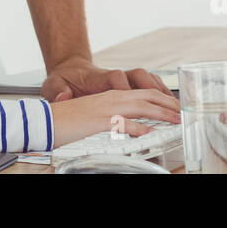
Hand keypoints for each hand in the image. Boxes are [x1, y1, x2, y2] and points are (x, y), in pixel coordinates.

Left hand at [41, 57, 171, 101]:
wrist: (68, 70)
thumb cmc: (63, 79)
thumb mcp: (53, 85)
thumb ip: (57, 90)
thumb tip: (63, 95)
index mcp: (98, 77)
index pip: (116, 77)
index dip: (124, 86)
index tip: (130, 96)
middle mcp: (115, 76)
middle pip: (139, 76)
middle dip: (154, 90)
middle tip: (167, 105)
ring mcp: (123, 79)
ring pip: (148, 79)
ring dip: (161, 90)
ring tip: (174, 105)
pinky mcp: (128, 84)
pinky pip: (149, 84)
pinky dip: (161, 91)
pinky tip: (170, 103)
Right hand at [49, 88, 181, 147]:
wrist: (43, 118)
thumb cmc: (66, 119)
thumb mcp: (94, 113)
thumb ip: (113, 116)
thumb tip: (133, 125)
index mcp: (111, 96)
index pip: (143, 93)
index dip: (161, 99)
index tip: (174, 108)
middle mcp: (111, 98)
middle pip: (147, 97)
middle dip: (168, 104)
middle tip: (183, 113)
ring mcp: (106, 108)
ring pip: (141, 107)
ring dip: (161, 114)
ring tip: (176, 121)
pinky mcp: (99, 121)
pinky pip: (124, 123)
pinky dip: (139, 128)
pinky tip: (150, 134)